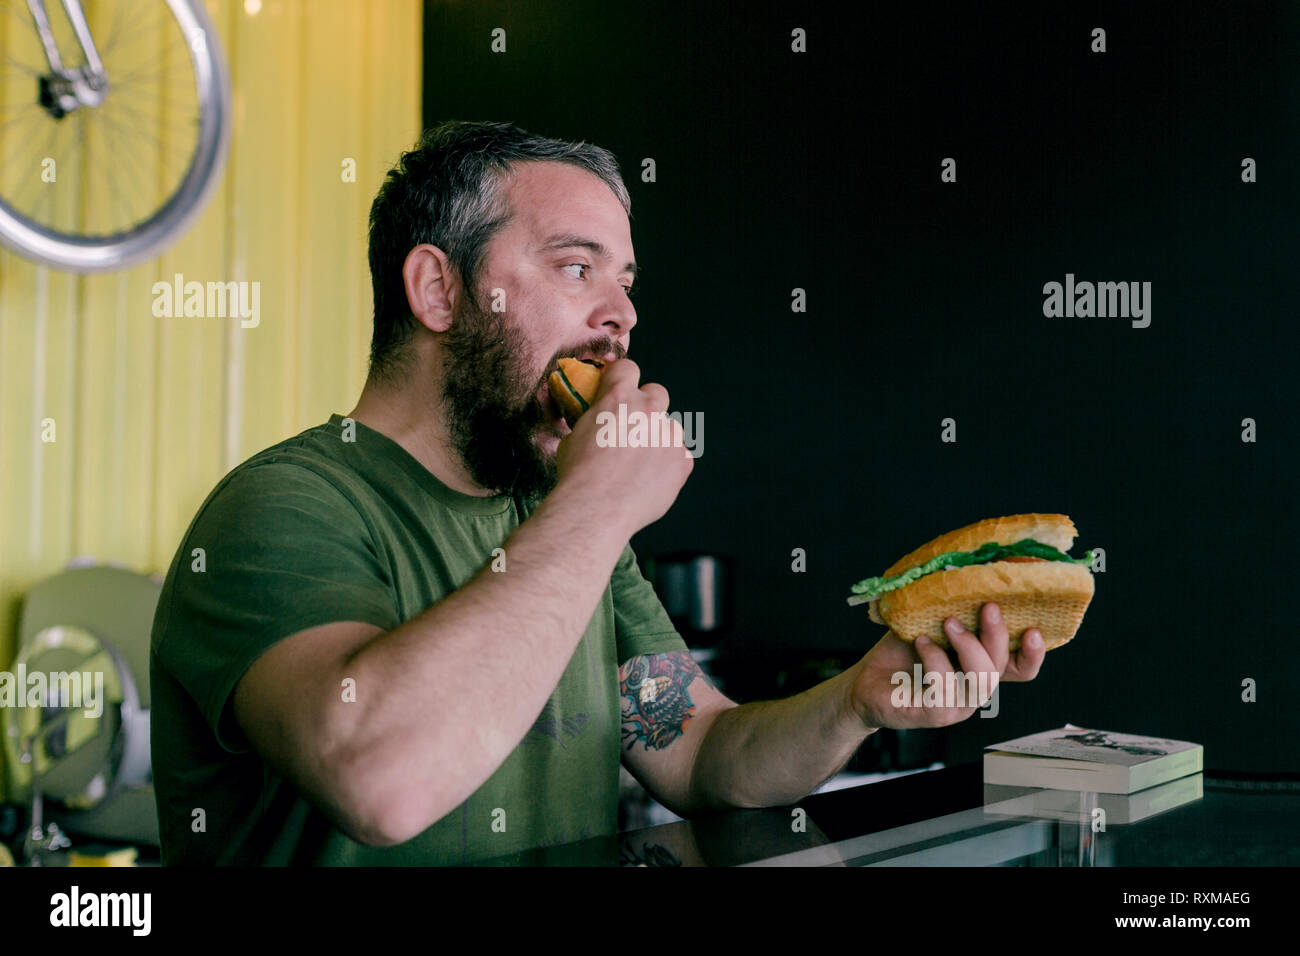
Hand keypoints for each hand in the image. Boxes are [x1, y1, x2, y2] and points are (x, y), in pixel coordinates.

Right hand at [554, 358, 693, 536]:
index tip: (617, 389)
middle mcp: (648, 410)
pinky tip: (649, 480)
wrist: (596, 509)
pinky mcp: (682, 461)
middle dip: (646, 405)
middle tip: (632, 429)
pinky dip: (668, 465)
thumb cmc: (577, 475)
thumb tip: (594, 425)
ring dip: (659, 438)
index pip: (627, 368)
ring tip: (639, 464)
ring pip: (670, 428)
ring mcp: (669, 435)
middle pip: (656, 393)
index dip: (621, 378)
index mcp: (617, 398)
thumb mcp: (573, 437)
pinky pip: (680, 456)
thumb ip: (592, 422)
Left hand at [845, 602, 1046, 729]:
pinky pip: (946, 688)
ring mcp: (958, 705)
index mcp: (981, 667)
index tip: (1034, 628)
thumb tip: (968, 574)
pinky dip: (935, 660)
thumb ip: (954, 610)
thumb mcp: (930, 624)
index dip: (1034, 654)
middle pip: (1001, 667)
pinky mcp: (935, 713)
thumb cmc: (902, 652)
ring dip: (968, 645)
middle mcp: (974, 689)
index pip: (1021, 669)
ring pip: (981, 680)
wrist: (866, 681)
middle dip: (997, 635)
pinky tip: (921, 641)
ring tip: (947, 621)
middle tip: (986, 607)